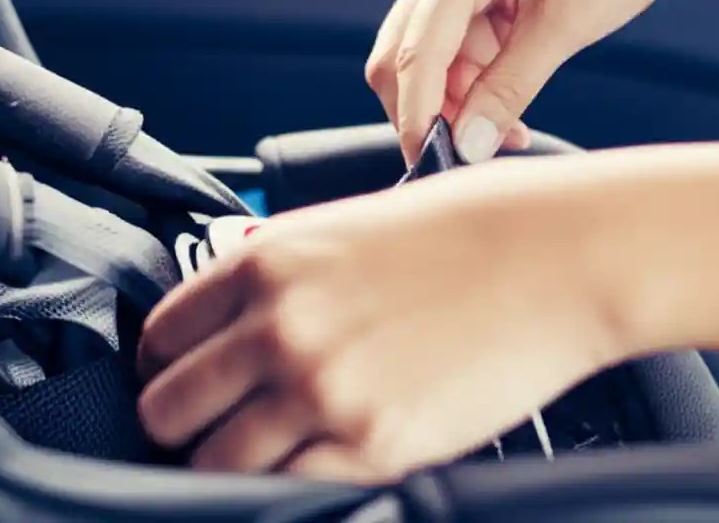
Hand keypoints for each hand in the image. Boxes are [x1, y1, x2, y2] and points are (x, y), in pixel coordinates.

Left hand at [136, 161, 631, 481]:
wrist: (558, 256)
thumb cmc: (468, 230)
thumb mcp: (346, 227)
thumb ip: (277, 276)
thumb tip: (232, 320)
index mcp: (266, 264)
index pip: (160, 339)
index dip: (164, 367)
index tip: (181, 379)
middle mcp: (279, 328)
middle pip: (167, 409)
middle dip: (182, 424)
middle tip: (213, 426)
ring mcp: (321, 392)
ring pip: (214, 465)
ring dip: (229, 464)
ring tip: (264, 452)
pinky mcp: (373, 447)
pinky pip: (289, 490)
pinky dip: (291, 485)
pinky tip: (316, 460)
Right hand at [366, 0, 697, 164]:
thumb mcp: (564, 27)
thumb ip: (510, 88)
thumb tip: (467, 147)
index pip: (416, 50)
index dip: (417, 112)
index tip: (431, 162)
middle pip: (399, 60)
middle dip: (426, 113)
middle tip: (467, 159)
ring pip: (422, 71)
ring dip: (454, 111)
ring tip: (510, 137)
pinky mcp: (465, 11)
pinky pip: (450, 68)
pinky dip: (470, 100)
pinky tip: (509, 121)